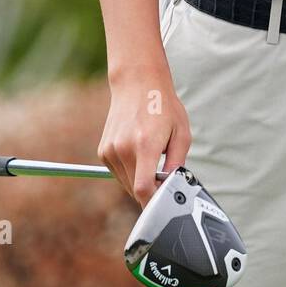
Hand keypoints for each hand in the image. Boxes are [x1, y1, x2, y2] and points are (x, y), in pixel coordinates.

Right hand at [99, 71, 190, 208]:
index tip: (165, 203)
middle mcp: (123, 149)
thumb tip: (173, 187)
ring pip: (126, 183)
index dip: (154, 202)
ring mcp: (111, 150)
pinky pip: (118, 173)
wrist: (137, 83)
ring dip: (139, 180)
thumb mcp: (181, 133)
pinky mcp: (104, 151)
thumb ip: (178, 163)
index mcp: (145, 145)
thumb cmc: (163, 106)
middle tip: (164, 177)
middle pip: (135, 190)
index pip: (143, 189)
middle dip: (151, 190)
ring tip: (151, 157)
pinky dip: (129, 170)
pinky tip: (138, 151)